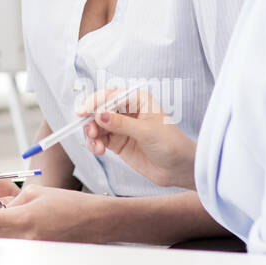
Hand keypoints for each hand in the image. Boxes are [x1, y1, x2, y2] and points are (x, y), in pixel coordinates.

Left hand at [0, 185, 106, 241]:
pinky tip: (0, 229)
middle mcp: (26, 237)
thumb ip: (14, 202)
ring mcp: (32, 247)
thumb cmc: (70, 204)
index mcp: (24, 218)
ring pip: (1, 241)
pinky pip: (14, 244)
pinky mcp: (38, 252)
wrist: (96, 221)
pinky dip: (4, 237)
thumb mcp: (37, 193)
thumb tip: (0, 209)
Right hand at [77, 88, 196, 189]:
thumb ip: (122, 124)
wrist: (180, 169)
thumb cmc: (172, 145)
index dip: (96, 101)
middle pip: (100, 110)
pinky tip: (98, 149)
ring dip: (92, 134)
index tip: (85, 111)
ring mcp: (121, 127)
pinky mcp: (118, 142)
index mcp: (137, 100)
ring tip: (96, 146)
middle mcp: (127, 111)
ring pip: (97, 125)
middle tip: (90, 131)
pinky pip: (100, 139)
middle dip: (92, 119)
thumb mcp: (147, 132)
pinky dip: (95, 143)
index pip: (111, 95)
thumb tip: (99, 115)